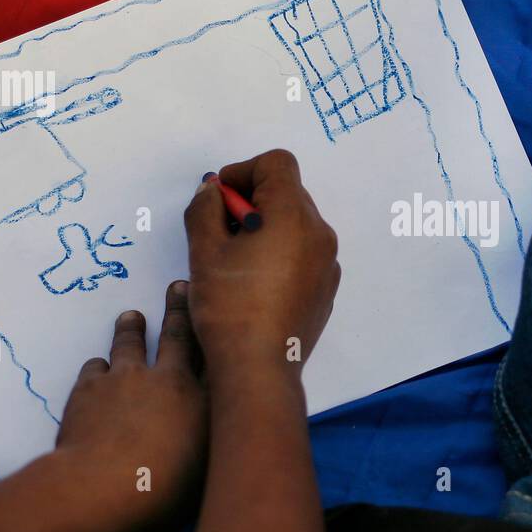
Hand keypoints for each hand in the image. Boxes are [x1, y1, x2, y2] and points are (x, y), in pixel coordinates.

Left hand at [52, 281, 206, 531]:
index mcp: (204, 400)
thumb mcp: (207, 479)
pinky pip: (94, 367)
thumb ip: (217, 459)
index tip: (221, 311)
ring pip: (130, 343)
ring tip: (131, 315)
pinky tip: (97, 365)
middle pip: (177, 335)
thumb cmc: (163, 492)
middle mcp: (169, 379)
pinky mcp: (90, 387)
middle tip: (179, 286)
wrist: (103, 486)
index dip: (220, 331)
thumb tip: (229, 458)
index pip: (218, 356)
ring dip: (131, 328)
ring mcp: (126, 378)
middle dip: (180, 308)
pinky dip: (98, 366)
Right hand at [183, 149, 340, 370]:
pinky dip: (280, 252)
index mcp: (293, 216)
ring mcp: (327, 262)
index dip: (244, 171)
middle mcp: (319, 233)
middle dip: (252, 200)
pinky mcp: (326, 287)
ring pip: (296, 223)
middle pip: (287, 192)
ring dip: (266, 227)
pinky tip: (254, 281)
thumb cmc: (229, 308)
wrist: (259, 367)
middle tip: (221, 228)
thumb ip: (205, 208)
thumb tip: (212, 191)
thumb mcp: (204, 251)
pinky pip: (304, 252)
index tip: (220, 198)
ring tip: (236, 258)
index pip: (277, 163)